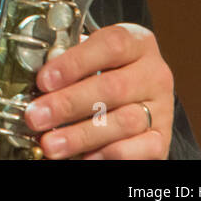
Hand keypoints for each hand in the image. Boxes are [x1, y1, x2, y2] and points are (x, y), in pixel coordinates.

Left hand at [21, 22, 173, 158]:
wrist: (137, 92)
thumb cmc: (105, 69)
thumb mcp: (90, 55)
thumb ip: (69, 61)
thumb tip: (38, 82)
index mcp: (137, 43)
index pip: (110, 46)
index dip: (74, 63)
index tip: (43, 81)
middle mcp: (154, 74)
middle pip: (113, 88)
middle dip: (68, 104)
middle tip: (36, 116)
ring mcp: (161, 107)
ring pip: (125, 121)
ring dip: (82, 135)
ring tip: (51, 143)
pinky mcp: (163, 137)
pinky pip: (141, 149)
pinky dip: (110, 154)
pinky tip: (85, 157)